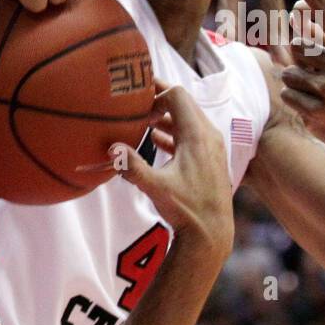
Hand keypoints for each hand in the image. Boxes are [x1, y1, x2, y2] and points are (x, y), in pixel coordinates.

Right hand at [81, 85, 233, 254]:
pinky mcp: (209, 159)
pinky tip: (156, 140)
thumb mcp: (156, 187)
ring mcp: (211, 147)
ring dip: (166, 117)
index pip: (178, 95)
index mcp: (197, 136)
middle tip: (135, 103)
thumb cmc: (187, 209)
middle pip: (184, 103)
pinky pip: (191, 135)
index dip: (156, 92)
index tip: (136, 100)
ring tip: (141, 121)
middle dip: (159, 100)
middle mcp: (208, 136)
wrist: (212, 233)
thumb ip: (133, 166)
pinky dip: (173, 132)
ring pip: (187, 119)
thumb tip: (112, 148)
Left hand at [277, 0, 324, 162]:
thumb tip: (297, 9)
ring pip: (288, 73)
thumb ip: (322, 36)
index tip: (296, 13)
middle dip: (296, 58)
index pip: (321, 22)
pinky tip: (310, 105)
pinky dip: (293, 99)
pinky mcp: (318, 112)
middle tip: (307, 70)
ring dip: (293, 82)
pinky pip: (287, 95)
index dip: (303, 15)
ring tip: (311, 91)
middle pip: (298, 46)